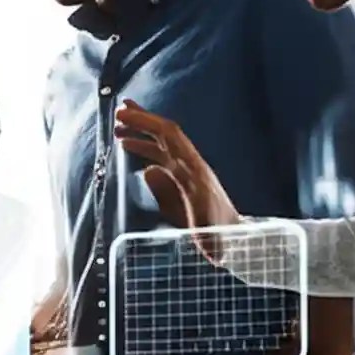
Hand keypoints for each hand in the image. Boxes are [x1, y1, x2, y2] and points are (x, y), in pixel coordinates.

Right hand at [113, 100, 242, 261]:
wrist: (235, 242)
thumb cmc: (215, 235)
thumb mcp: (191, 219)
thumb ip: (169, 197)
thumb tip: (149, 171)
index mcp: (193, 170)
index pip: (168, 136)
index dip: (145, 122)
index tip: (124, 115)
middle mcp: (193, 165)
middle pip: (167, 134)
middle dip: (143, 121)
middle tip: (119, 113)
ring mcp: (191, 172)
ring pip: (165, 145)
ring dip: (143, 134)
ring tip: (119, 130)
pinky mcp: (188, 181)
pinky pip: (165, 158)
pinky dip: (147, 150)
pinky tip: (133, 151)